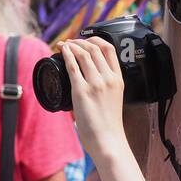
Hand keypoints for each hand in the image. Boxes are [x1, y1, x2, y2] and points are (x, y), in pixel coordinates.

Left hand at [60, 37, 127, 167]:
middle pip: (94, 48)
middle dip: (80, 41)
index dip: (96, 40)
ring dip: (71, 45)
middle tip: (71, 42)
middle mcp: (108, 78)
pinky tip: (61, 50)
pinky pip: (72, 66)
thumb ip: (105, 88)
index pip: (109, 49)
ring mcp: (95, 83)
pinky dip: (66, 54)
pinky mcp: (81, 91)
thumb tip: (87, 82)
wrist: (108, 140)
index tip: (86, 40)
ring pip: (83, 54)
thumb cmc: (109, 125)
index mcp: (118, 79)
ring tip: (64, 45)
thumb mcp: (114, 99)